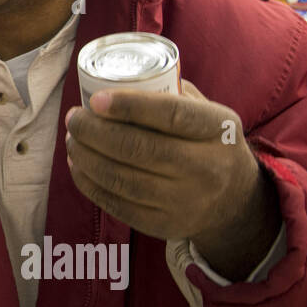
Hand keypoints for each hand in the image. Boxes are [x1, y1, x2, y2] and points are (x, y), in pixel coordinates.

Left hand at [64, 79, 278, 280]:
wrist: (234, 201)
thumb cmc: (208, 143)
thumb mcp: (209, 112)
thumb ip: (172, 94)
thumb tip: (115, 80)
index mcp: (217, 129)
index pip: (171, 115)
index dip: (129, 106)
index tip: (95, 100)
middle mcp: (206, 168)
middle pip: (138, 148)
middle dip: (94, 132)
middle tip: (74, 118)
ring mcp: (185, 201)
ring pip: (121, 178)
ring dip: (85, 156)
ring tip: (72, 139)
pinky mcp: (165, 225)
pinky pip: (117, 204)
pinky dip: (88, 183)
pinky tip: (77, 165)